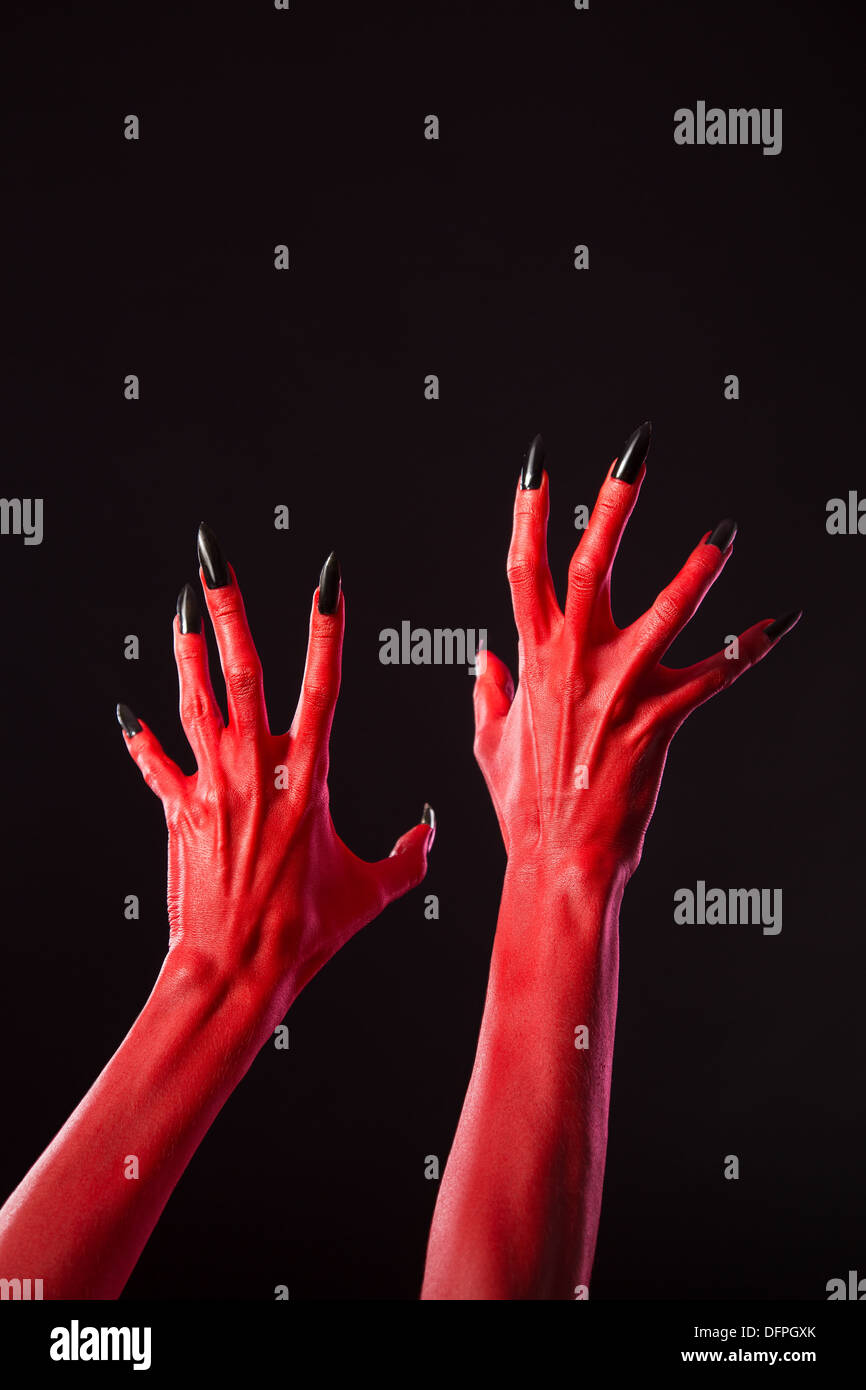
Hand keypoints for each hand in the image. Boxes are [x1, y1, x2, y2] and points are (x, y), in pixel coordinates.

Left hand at [119, 526, 434, 1015]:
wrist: (236, 967)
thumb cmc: (304, 932)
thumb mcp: (370, 892)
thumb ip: (408, 858)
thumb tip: (429, 836)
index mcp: (310, 774)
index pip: (324, 682)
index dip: (328, 626)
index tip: (328, 578)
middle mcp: (258, 766)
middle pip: (243, 671)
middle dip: (228, 609)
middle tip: (213, 559)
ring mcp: (213, 784)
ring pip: (195, 700)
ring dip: (186, 652)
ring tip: (179, 608)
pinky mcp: (179, 810)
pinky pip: (156, 764)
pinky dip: (141, 739)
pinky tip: (126, 713)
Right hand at [473, 425, 799, 879]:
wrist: (560, 860)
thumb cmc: (525, 808)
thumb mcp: (490, 745)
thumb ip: (488, 695)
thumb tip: (483, 661)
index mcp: (530, 660)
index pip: (522, 568)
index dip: (529, 512)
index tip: (540, 466)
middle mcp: (572, 663)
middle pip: (588, 565)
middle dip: (612, 503)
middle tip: (637, 453)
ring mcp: (617, 689)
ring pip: (664, 612)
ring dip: (698, 569)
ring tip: (725, 531)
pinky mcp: (659, 720)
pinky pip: (714, 675)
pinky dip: (750, 649)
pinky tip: (780, 625)